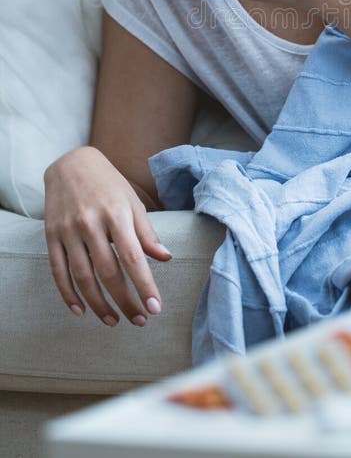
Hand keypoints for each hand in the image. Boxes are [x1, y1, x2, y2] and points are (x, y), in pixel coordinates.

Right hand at [44, 146, 171, 326]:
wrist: (71, 164)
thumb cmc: (109, 185)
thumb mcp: (132, 202)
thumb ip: (146, 232)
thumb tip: (165, 257)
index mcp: (117, 213)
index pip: (132, 257)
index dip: (144, 285)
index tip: (155, 308)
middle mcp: (91, 223)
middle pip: (108, 272)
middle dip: (125, 301)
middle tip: (139, 320)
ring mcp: (68, 230)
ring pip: (83, 277)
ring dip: (99, 304)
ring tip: (114, 320)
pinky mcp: (51, 236)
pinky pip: (58, 272)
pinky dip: (69, 295)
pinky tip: (81, 311)